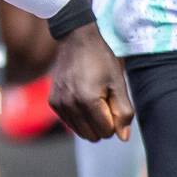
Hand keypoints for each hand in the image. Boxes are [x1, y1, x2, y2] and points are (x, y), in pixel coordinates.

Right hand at [49, 23, 134, 141]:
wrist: (76, 39)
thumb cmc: (101, 59)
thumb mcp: (118, 82)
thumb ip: (123, 111)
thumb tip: (123, 138)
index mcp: (88, 100)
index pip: (107, 132)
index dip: (115, 120)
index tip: (113, 102)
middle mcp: (70, 105)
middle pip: (93, 136)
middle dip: (103, 124)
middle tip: (104, 101)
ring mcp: (59, 104)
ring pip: (81, 132)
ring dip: (91, 122)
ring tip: (94, 99)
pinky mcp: (53, 102)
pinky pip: (70, 123)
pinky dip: (79, 117)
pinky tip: (82, 99)